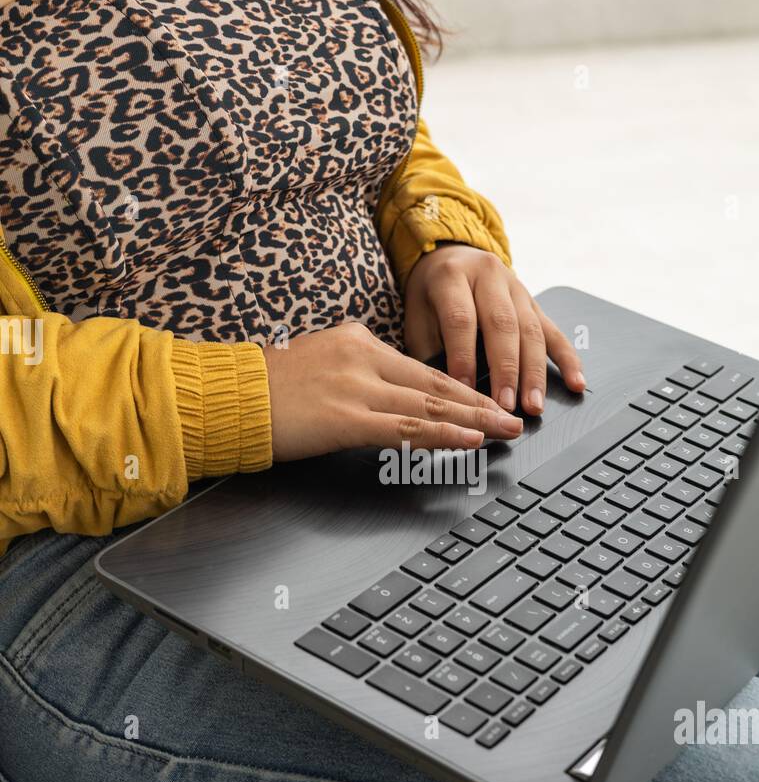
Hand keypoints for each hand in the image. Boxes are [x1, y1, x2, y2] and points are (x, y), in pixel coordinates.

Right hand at [263, 322, 523, 461]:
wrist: (224, 397)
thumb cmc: (263, 391)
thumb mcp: (316, 366)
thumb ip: (355, 374)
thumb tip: (386, 396)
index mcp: (357, 340)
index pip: (421, 368)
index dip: (460, 389)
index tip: (485, 402)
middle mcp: (362, 357)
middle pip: (435, 383)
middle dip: (479, 404)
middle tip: (512, 418)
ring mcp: (355, 387)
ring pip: (428, 405)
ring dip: (473, 421)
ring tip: (504, 431)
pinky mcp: (345, 417)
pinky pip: (405, 428)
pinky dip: (442, 435)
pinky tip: (468, 441)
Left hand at [404, 244, 584, 414]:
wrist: (449, 257)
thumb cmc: (430, 296)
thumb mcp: (417, 316)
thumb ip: (430, 349)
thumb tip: (448, 392)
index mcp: (452, 277)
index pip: (461, 319)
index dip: (463, 357)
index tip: (464, 392)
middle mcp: (489, 277)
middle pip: (502, 325)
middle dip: (506, 370)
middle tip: (506, 406)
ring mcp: (517, 288)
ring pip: (531, 330)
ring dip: (534, 372)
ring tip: (534, 405)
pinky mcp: (535, 302)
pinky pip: (554, 331)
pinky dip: (567, 359)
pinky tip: (575, 382)